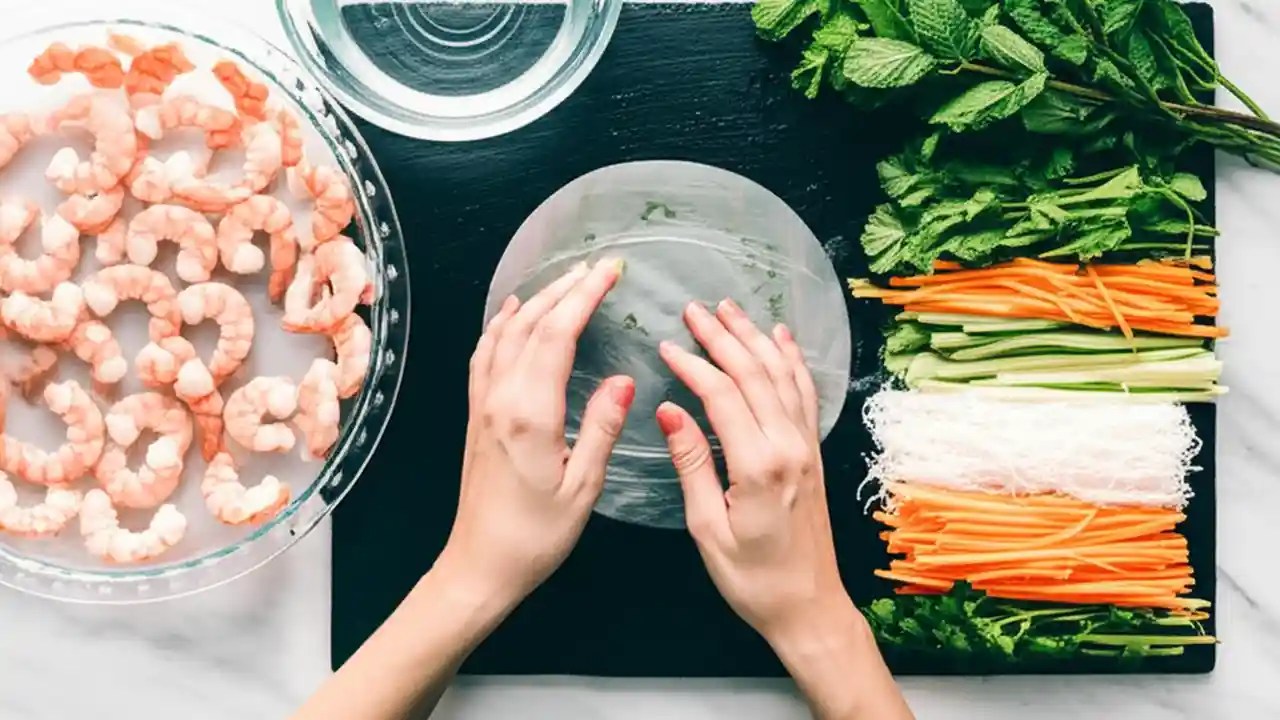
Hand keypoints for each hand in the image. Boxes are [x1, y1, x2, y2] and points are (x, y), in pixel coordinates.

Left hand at [439, 258, 632, 605]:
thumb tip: (623, 380)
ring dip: (536, 301)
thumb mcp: (583, 488)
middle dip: (564, 289)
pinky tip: (512, 314)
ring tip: (565, 280)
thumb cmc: (535, 535)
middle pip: (530, 325)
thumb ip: (603, 429)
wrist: (479, 566)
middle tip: (598, 266)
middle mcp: (500, 398)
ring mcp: (483, 404)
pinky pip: (486, 355)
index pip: (557, 335)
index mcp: (530, 412)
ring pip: (505, 334)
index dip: (583, 297)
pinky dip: (502, 326)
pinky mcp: (476, 416)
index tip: (609, 271)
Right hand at [658, 300, 912, 719]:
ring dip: (755, 339)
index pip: (722, 395)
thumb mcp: (707, 528)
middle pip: (754, 374)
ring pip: (782, 376)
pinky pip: (805, 395)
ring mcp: (806, 447)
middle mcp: (789, 447)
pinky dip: (792, 361)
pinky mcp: (813, 453)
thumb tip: (669, 410)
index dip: (693, 364)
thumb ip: (691, 464)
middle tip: (694, 309)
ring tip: (731, 309)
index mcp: (758, 466)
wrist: (808, 606)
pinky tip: (781, 339)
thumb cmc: (752, 579)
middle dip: (723, 337)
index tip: (667, 344)